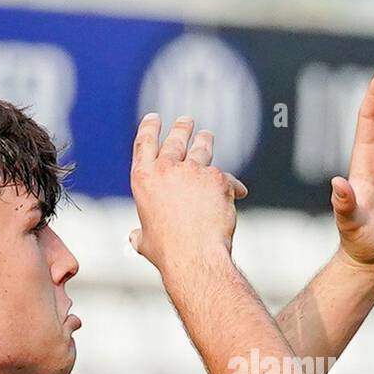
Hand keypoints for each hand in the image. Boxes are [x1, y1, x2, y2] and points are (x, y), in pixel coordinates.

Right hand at [129, 114, 247, 270]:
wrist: (195, 256)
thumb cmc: (168, 252)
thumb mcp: (146, 241)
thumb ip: (140, 234)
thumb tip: (133, 238)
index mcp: (143, 179)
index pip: (144, 143)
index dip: (149, 127)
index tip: (154, 118)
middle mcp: (166, 169)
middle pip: (175, 139)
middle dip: (182, 127)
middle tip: (186, 121)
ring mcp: (193, 171)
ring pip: (202, 149)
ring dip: (205, 141)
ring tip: (207, 136)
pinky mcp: (217, 178)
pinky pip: (226, 178)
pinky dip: (232, 185)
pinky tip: (240, 192)